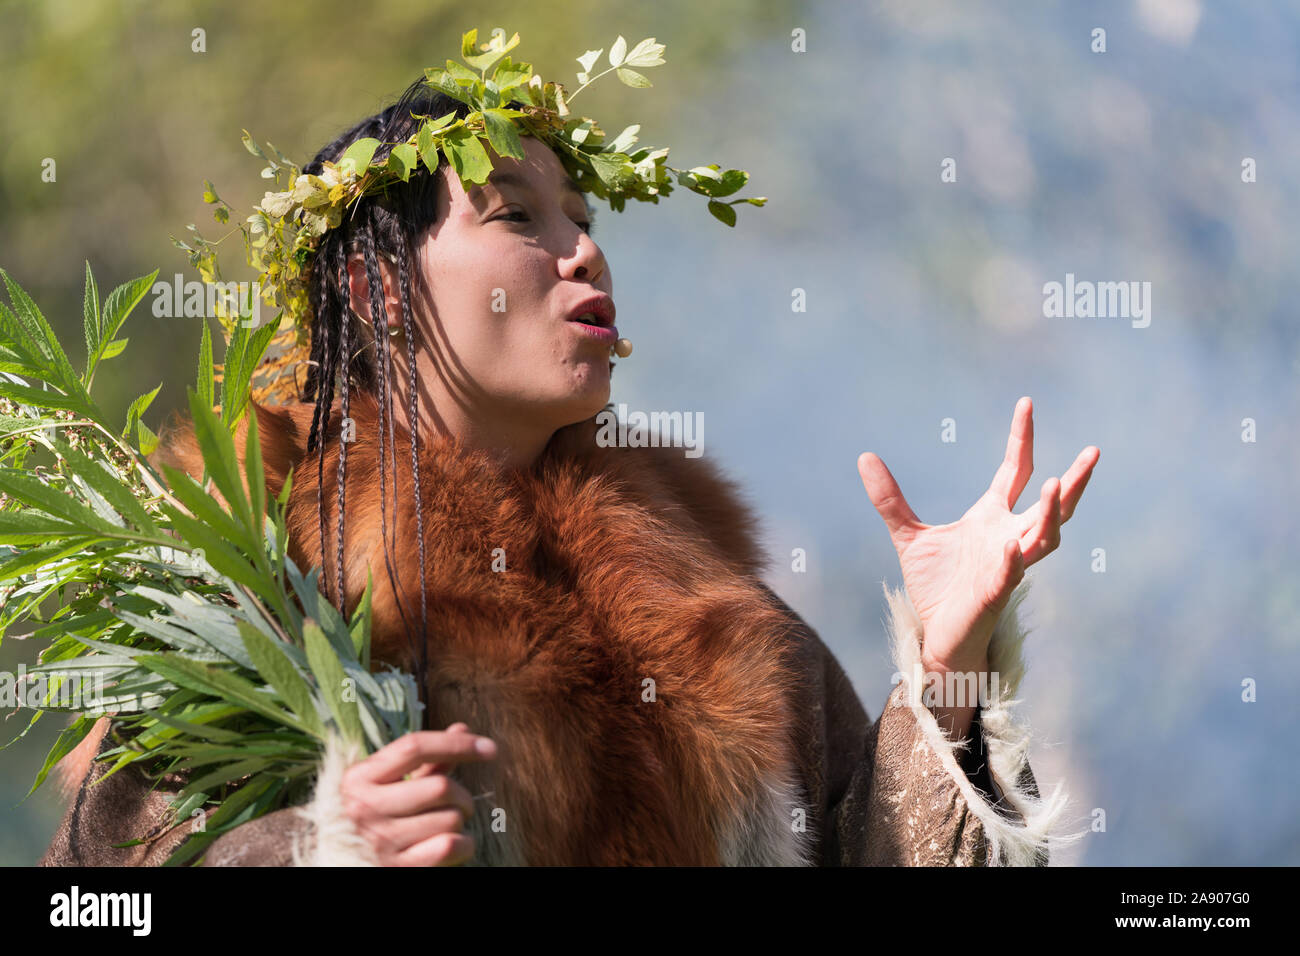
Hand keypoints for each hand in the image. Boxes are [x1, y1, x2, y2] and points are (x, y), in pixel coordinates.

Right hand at [339, 722, 497, 865]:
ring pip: (450, 819)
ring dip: (459, 821)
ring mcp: (379, 841)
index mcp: (360, 777)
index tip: (490, 748)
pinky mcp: (396, 868)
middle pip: (440, 787)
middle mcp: (365, 808)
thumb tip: (462, 729)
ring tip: (444, 824)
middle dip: (461, 794)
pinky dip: (464, 844)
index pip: (415, 747)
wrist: (338, 863)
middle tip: (459, 803)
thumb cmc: (370, 814)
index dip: (457, 744)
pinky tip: (455, 843)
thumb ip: (424, 759)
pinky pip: (450, 847)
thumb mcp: (385, 783)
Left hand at [858, 396, 1097, 675]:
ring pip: (1044, 538)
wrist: (937, 634)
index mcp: (991, 517)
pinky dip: (1012, 560)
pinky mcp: (994, 594)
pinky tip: (1010, 545)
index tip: (1026, 403)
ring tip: (1057, 483)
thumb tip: (864, 456)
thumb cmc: (936, 586)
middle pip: (1051, 505)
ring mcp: (1007, 566)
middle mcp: (1008, 537)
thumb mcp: (908, 535)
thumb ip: (890, 499)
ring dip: (1053, 513)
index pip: (1015, 470)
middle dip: (1073, 480)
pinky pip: (1010, 575)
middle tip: (1093, 452)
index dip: (1022, 438)